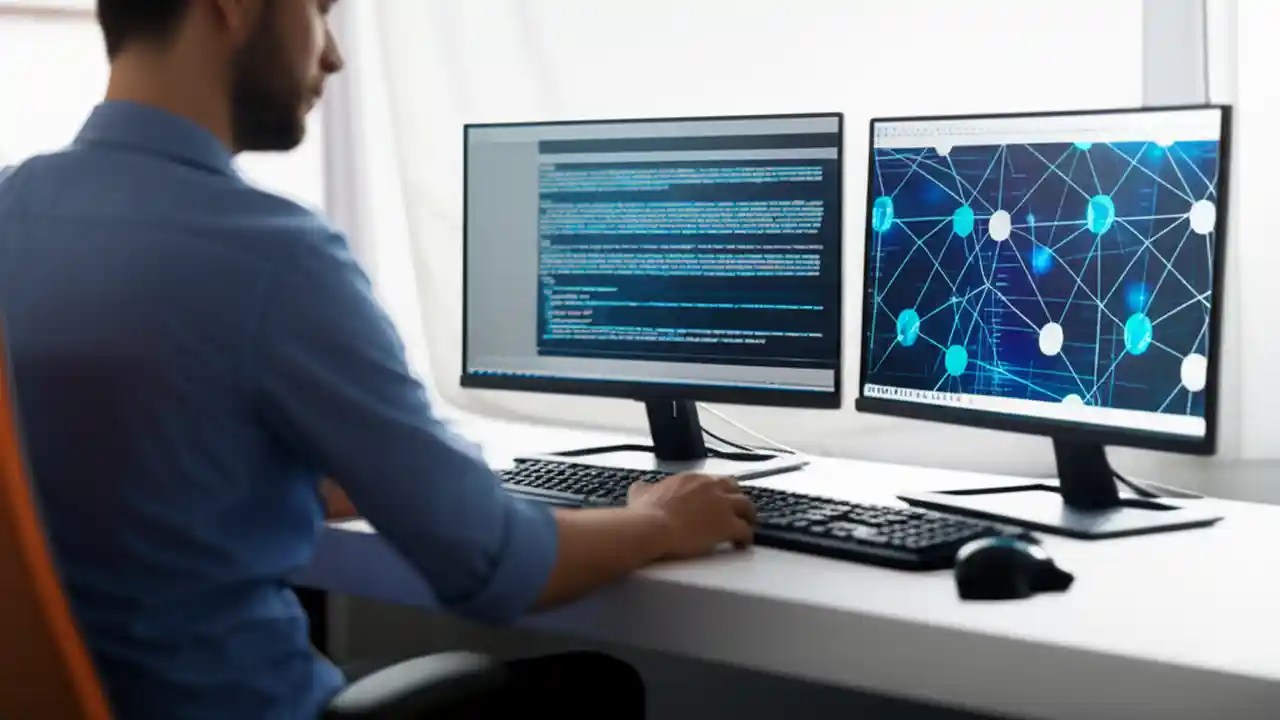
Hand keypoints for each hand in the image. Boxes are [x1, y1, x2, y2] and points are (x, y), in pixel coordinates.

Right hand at [627, 473, 756, 558]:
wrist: (652, 527)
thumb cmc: (645, 513)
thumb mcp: (641, 492)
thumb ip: (644, 488)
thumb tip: (640, 487)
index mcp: (691, 479)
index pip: (713, 481)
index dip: (717, 492)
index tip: (716, 502)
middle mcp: (710, 486)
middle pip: (735, 488)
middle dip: (736, 500)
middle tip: (735, 512)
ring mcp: (722, 505)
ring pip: (747, 507)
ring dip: (747, 517)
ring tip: (746, 528)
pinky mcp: (727, 525)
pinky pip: (746, 531)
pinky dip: (746, 538)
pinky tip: (742, 545)